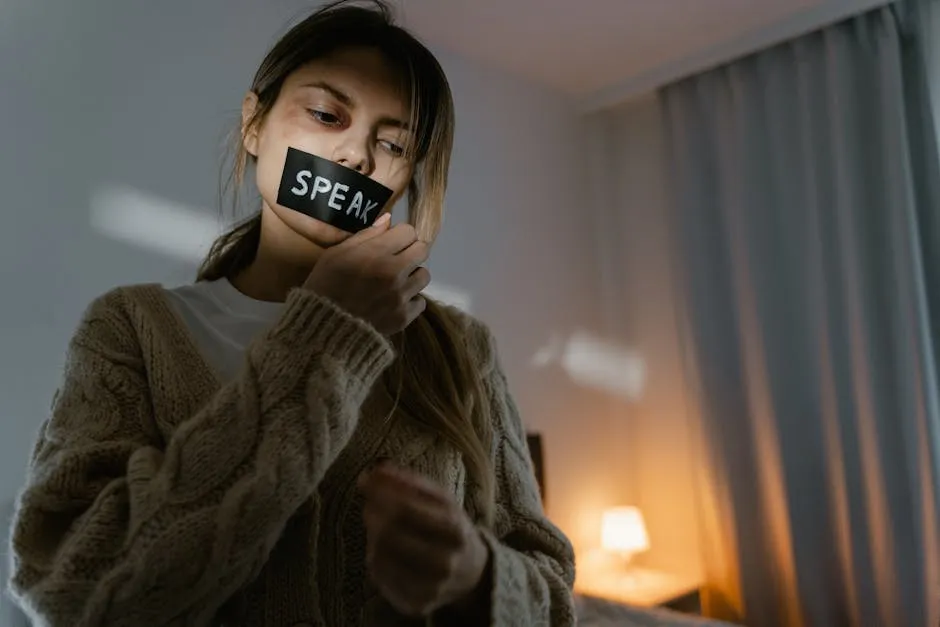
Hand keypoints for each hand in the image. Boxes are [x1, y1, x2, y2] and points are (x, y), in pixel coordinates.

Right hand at [304, 213, 430, 334]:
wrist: (322, 329)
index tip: (392, 243)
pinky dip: (410, 301)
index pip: (409, 231)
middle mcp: (393, 272)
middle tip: (397, 260)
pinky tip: (395, 302)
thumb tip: (388, 220)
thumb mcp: (335, 254)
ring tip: (395, 283)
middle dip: (411, 251)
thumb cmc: (324, 286)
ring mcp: (401, 296)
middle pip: (422, 250)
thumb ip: (365, 236)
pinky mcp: (404, 317)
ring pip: (424, 275)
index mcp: (376, 253)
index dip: (400, 235)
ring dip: (412, 276)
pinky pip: (421, 302)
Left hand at [358, 463, 490, 617]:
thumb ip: (409, 482)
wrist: (472, 572)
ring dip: (372, 535)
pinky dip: (374, 556)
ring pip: (380, 556)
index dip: (379, 493)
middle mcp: (445, 563)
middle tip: (369, 504)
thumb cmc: (450, 527)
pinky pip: (379, 577)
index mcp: (455, 530)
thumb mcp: (441, 499)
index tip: (366, 481)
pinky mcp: (416, 604)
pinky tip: (383, 547)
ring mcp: (430, 588)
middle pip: (389, 534)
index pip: (404, 509)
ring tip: (378, 525)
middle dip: (372, 513)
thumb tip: (374, 472)